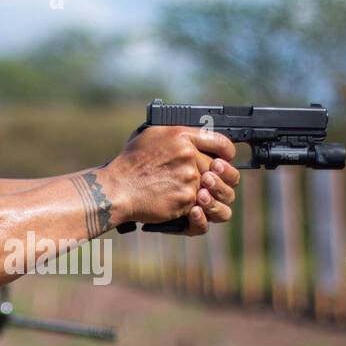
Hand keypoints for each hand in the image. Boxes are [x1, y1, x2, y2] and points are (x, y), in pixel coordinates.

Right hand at [106, 125, 237, 234]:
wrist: (117, 189)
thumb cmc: (130, 163)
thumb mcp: (151, 135)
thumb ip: (177, 135)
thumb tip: (195, 138)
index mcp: (181, 135)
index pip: (220, 141)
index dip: (227, 152)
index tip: (225, 159)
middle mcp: (188, 154)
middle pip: (221, 169)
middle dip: (221, 178)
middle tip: (211, 183)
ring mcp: (189, 178)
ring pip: (215, 190)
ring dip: (210, 196)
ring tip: (200, 198)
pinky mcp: (186, 199)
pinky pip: (201, 207)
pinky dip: (194, 210)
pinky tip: (185, 208)